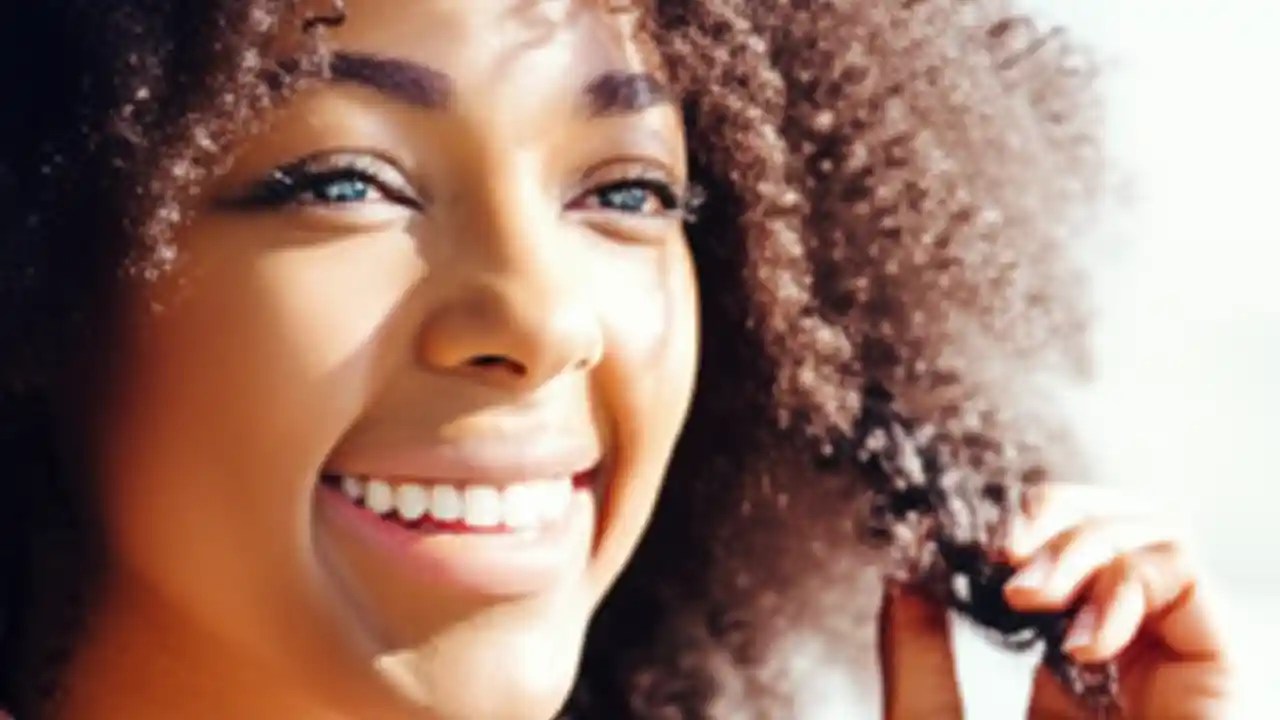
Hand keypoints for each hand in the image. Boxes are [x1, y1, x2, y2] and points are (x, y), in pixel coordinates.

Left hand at [879, 482, 1233, 718]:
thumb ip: (920, 651)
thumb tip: (904, 567)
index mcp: (1066, 674)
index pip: (1062, 552)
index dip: (1019, 524)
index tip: (961, 535)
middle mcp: (1129, 661)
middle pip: (1115, 525)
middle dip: (1052, 513)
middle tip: (1000, 549)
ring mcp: (1177, 664)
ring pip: (1153, 532)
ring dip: (1079, 540)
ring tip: (1026, 594)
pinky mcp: (1223, 672)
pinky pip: (1182, 572)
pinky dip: (1121, 578)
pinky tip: (1078, 641)